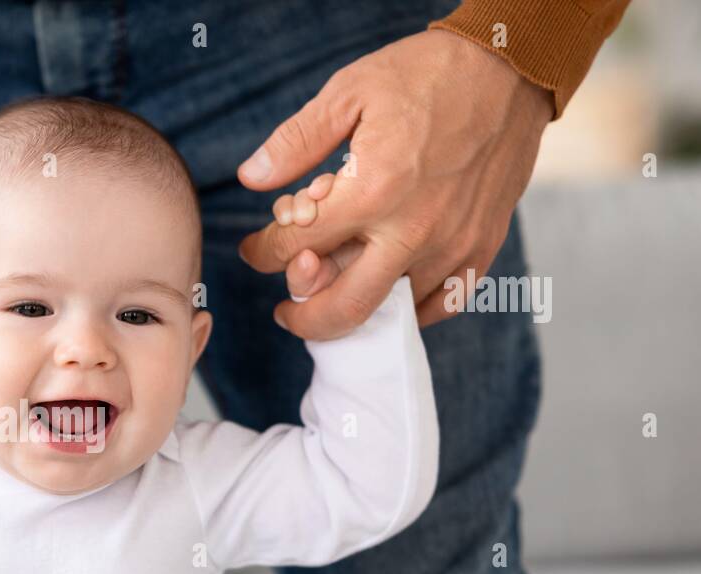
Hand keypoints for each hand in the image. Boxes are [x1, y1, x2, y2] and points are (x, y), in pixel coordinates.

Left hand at [237, 30, 553, 337]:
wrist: (510, 67)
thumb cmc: (427, 75)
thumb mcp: (349, 92)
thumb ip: (296, 141)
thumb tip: (251, 177)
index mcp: (374, 191)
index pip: (297, 247)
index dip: (264, 252)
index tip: (255, 249)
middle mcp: (413, 229)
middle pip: (344, 308)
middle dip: (303, 319)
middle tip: (286, 311)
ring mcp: (452, 244)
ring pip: (392, 311)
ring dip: (355, 308)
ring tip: (335, 289)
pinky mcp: (481, 246)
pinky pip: (441, 304)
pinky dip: (408, 309)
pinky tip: (386, 292)